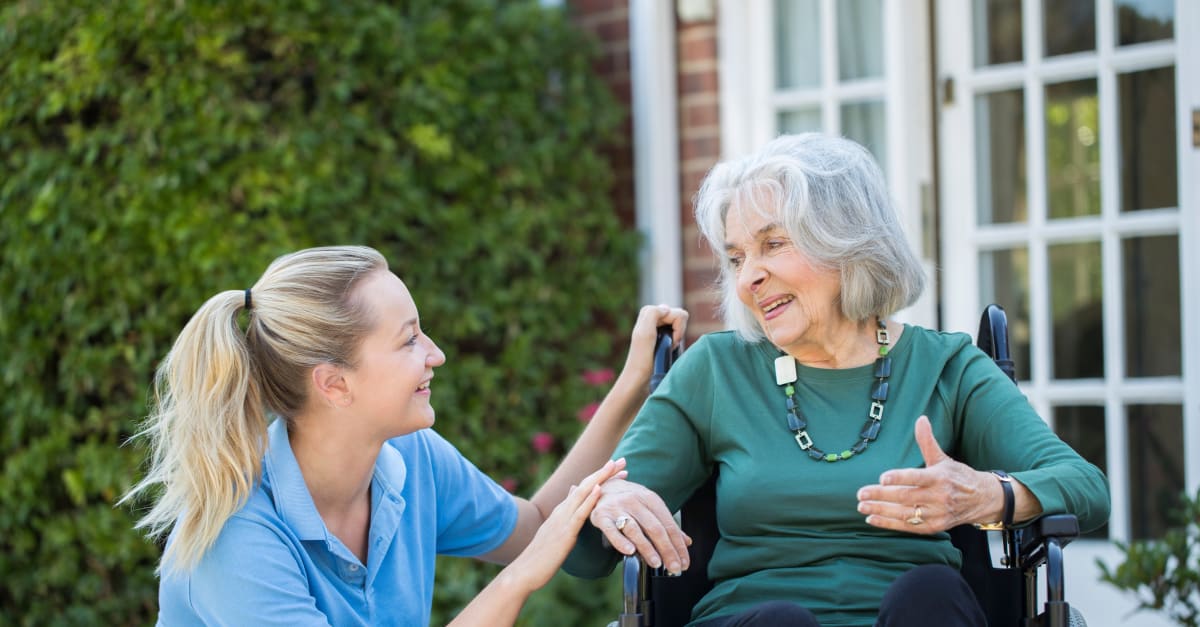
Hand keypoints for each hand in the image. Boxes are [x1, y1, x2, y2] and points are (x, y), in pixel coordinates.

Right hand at [508, 459, 627, 592]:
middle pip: (586, 485)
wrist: (525, 570)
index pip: (584, 488)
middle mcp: (562, 510)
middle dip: (604, 472)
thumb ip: (566, 513)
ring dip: (600, 478)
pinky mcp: (565, 533)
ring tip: (613, 466)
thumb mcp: (556, 531)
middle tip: (622, 460)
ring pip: (583, 493)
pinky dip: (590, 500)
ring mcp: (562, 519)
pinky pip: (579, 513)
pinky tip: (599, 490)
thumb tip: (573, 493)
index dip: (601, 477)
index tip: (617, 468)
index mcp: (562, 510)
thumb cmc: (542, 556)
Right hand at [589, 478, 690, 573]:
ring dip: (647, 548)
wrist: (602, 486)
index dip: (678, 545)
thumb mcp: (649, 506)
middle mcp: (634, 501)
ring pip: (635, 530)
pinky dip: (621, 541)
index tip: (684, 562)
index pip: (668, 524)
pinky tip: (630, 552)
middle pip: (655, 528)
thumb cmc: (629, 499)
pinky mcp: (601, 516)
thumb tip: (686, 542)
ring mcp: (617, 508)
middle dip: (667, 550)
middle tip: (674, 568)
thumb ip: (666, 524)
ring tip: (657, 563)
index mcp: (650, 498)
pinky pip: (611, 530)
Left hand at [623, 304, 688, 381]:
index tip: (667, 342)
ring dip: (677, 338)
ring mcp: (659, 326)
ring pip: (681, 325)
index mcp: (649, 312)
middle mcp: (654, 317)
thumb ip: (653, 313)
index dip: (678, 329)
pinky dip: (676, 342)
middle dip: (678, 332)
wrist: (638, 378)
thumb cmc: (642, 359)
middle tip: (667, 345)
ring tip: (666, 348)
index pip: (679, 314)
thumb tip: (667, 309)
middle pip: (681, 317)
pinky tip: (668, 350)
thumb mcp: (645, 333)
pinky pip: (679, 333)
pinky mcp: (663, 336)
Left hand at [856, 416, 1002, 533]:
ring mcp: (937, 514)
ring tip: (862, 506)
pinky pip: (908, 526)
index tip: (882, 478)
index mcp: (940, 477)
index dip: (899, 478)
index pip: (917, 477)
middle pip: (905, 497)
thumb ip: (927, 441)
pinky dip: (889, 524)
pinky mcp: (934, 527)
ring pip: (904, 514)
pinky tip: (872, 519)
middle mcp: (939, 496)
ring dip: (881, 511)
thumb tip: (920, 419)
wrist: (982, 499)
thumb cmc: (958, 476)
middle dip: (881, 496)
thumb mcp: (943, 458)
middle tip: (861, 493)